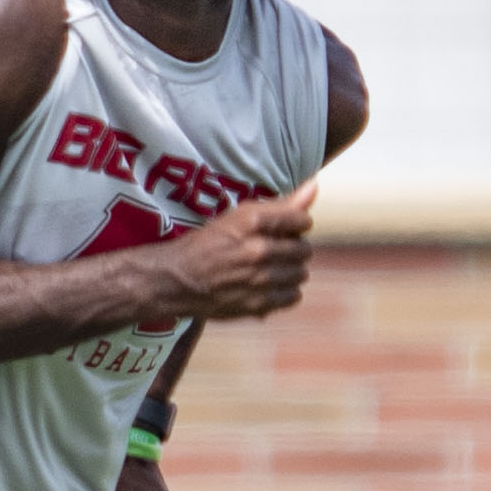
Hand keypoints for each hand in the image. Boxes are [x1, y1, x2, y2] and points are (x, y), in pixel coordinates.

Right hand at [153, 183, 316, 320]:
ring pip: (301, 274)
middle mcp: (258, 250)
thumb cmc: (205, 244)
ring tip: (272, 269)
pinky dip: (285, 292)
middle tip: (276, 251)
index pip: (300, 220)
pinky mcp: (258, 304)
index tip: (287, 228)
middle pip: (304, 249)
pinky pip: (293, 296)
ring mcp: (259, 279)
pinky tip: (270, 286)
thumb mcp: (237, 217)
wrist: (175, 280)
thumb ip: (280, 205)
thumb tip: (314, 186)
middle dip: (294, 248)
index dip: (297, 224)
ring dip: (291, 271)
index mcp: (251, 222)